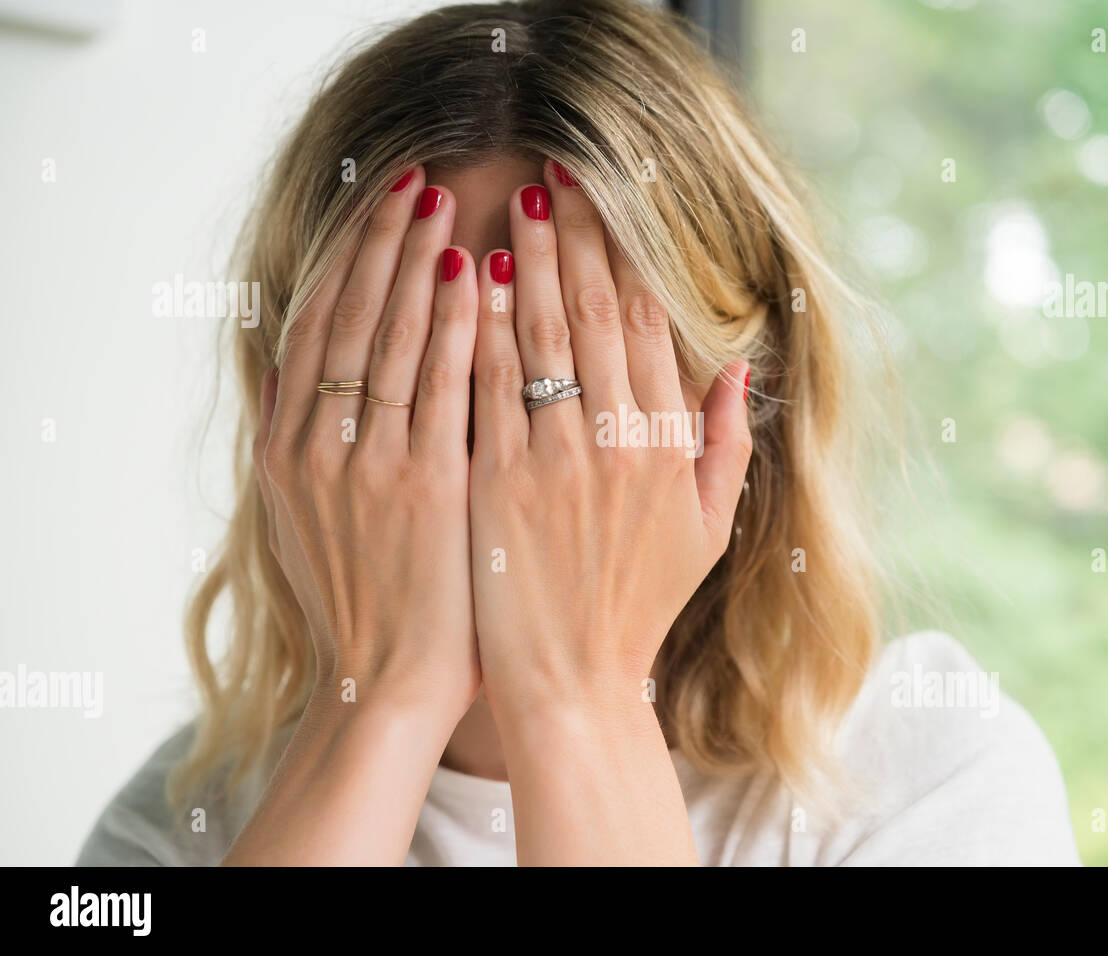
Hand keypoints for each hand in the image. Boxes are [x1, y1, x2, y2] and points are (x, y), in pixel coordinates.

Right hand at [253, 167, 479, 721]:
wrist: (386, 684)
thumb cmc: (365, 602)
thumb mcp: (308, 519)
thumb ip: (310, 443)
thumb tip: (312, 374)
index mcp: (287, 449)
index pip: (317, 326)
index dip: (345, 259)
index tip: (373, 207)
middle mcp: (318, 446)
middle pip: (352, 316)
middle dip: (382, 241)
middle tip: (412, 177)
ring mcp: (370, 463)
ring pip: (394, 338)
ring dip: (418, 262)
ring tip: (443, 202)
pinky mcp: (426, 486)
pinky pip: (443, 386)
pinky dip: (457, 327)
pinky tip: (477, 276)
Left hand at [468, 163, 751, 722]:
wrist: (572, 682)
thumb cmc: (641, 606)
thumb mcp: (707, 531)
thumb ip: (727, 445)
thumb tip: (734, 367)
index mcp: (667, 447)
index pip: (642, 325)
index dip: (620, 256)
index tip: (604, 206)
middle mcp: (613, 443)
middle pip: (588, 315)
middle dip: (570, 238)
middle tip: (552, 178)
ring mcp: (551, 462)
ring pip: (535, 339)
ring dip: (522, 267)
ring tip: (509, 210)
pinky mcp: (495, 484)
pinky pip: (485, 390)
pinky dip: (478, 334)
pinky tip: (467, 287)